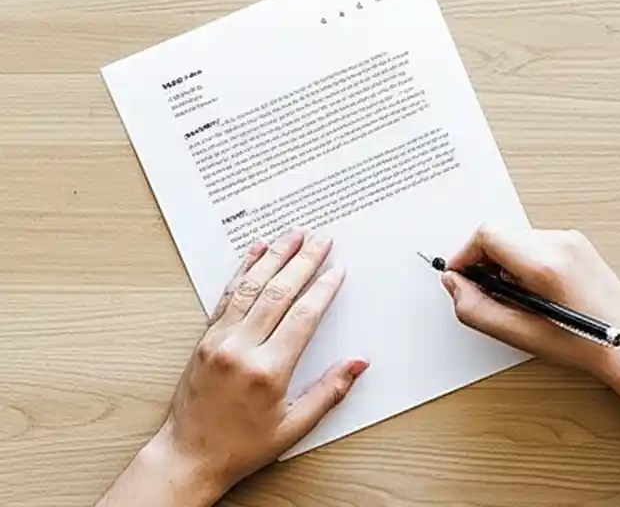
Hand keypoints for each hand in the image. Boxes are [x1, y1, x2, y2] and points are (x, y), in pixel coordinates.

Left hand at [110, 228, 367, 504]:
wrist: (188, 456)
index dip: (324, 288)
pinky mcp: (204, 340)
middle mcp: (240, 349)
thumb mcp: (294, 425)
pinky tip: (255, 252)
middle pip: (278, 293)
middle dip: (303, 261)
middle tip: (321, 239)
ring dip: (274, 256)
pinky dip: (242, 271)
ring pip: (251, 287)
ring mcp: (218, 341)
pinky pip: (226, 297)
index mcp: (268, 370)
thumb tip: (359, 363)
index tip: (337, 269)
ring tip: (292, 234)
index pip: (303, 316)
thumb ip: (330, 390)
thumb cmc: (240, 446)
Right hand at [442, 226, 619, 379]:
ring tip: (516, 296)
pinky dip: (523, 261)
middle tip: (488, 293)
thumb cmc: (581, 343)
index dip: (465, 255)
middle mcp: (560, 243)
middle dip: (484, 261)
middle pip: (500, 234)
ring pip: (516, 238)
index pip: (487, 235)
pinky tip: (533, 290)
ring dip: (504, 262)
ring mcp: (571, 240)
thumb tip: (455, 284)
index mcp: (545, 264)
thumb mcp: (519, 334)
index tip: (460, 277)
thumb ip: (476, 309)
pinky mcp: (577, 242)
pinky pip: (534, 242)